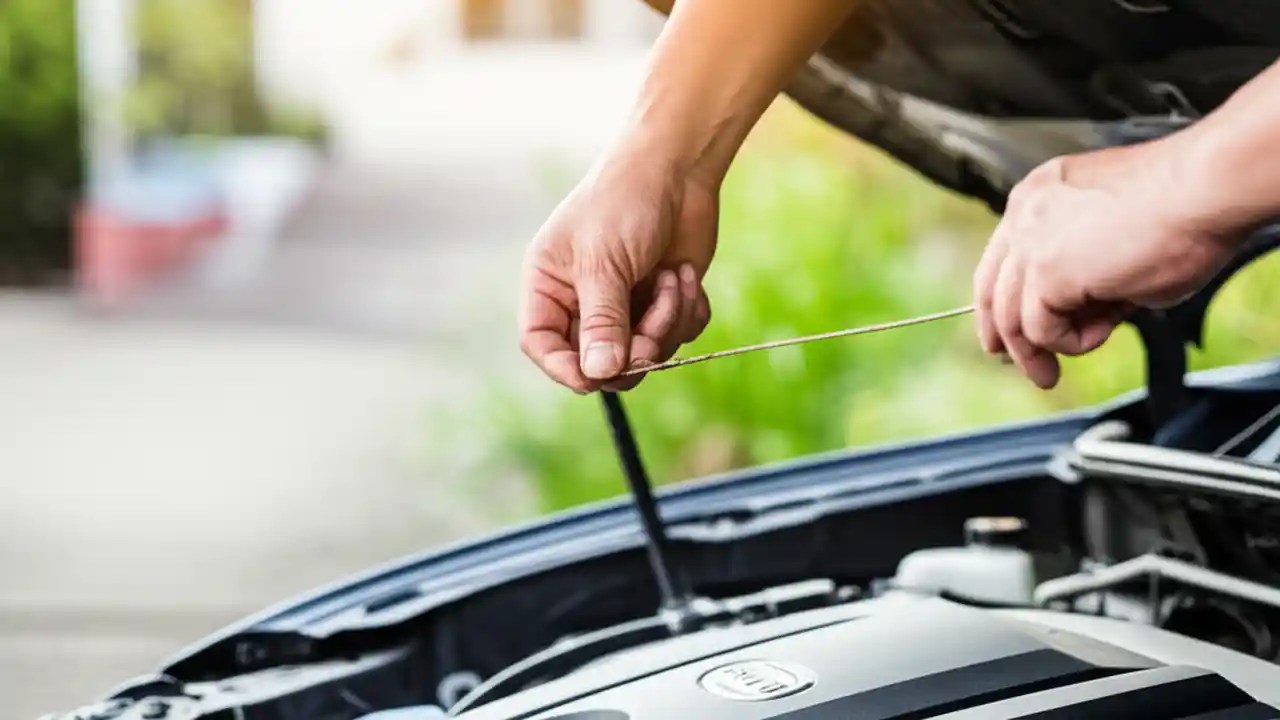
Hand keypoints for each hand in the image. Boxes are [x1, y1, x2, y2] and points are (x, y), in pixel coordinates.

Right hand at [520, 141, 716, 392]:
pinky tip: (685, 274)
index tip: (595, 378)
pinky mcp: (663, 302)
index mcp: (550, 285)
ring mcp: (626, 304)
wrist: (679, 167)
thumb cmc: (626, 201)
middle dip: (634, 348)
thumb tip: (598, 375)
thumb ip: (601, 322)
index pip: (542, 344)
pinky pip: (678, 337)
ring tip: (674, 280)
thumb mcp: (605, 262)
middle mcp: (583, 301)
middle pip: (599, 362)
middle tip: (655, 324)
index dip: (564, 368)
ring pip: (645, 354)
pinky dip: (687, 311)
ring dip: (667, 322)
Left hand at [974, 139, 1241, 388]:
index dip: (1003, 302)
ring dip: (1037, 351)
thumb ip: (1083, 271)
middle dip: (1002, 336)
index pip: (1002, 258)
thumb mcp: (1115, 241)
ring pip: (1011, 315)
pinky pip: (1039, 329)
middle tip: (1022, 366)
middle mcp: (1025, 212)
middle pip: (992, 287)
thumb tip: (1081, 311)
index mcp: (1041, 193)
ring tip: (1052, 373)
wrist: (1208, 191)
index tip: (1011, 335)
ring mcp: (1030, 240)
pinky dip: (1071, 342)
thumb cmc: (1185, 210)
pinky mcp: (1045, 270)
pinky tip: (1103, 331)